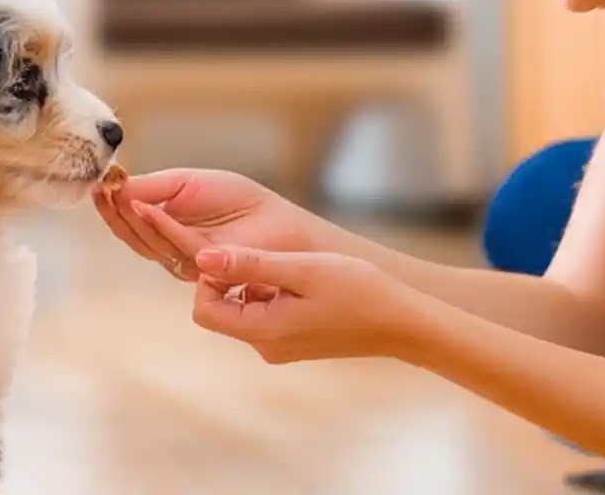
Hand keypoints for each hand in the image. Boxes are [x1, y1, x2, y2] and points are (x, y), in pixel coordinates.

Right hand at [92, 168, 307, 281]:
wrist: (279, 221)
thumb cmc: (240, 201)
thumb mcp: (189, 182)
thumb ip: (155, 186)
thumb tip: (119, 186)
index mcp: (166, 228)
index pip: (131, 221)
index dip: (112, 205)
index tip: (98, 184)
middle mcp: (170, 249)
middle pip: (133, 236)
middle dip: (114, 214)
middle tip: (100, 190)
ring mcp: (185, 261)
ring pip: (149, 243)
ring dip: (130, 218)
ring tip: (117, 194)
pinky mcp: (204, 266)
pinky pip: (174, 244)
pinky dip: (158, 224)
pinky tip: (144, 207)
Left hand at [189, 245, 426, 362]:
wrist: (403, 323)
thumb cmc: (357, 290)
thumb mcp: (300, 268)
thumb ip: (249, 263)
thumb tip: (201, 256)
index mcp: (262, 330)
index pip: (204, 309)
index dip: (211, 278)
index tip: (241, 256)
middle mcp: (265, 347)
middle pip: (220, 310)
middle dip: (233, 279)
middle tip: (268, 258)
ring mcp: (280, 348)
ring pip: (243, 310)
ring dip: (255, 285)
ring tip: (293, 268)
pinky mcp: (294, 343)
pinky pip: (265, 316)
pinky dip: (273, 295)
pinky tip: (304, 282)